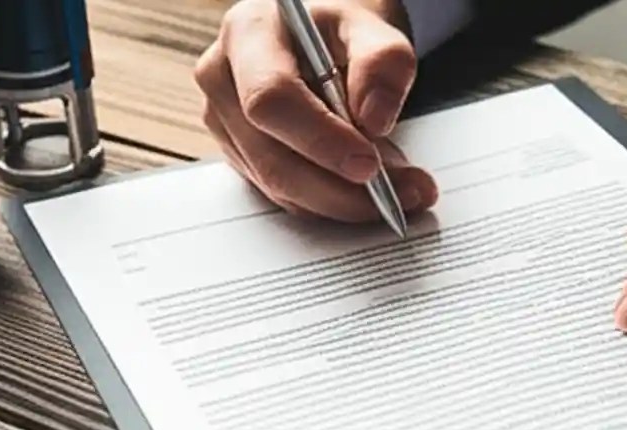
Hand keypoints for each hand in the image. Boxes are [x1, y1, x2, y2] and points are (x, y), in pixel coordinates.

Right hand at [194, 0, 438, 219]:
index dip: (321, 140)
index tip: (370, 165)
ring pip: (277, 187)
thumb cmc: (337, 32)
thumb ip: (383, 63)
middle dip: (340, 189)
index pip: (271, 100)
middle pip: (272, 158)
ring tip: (396, 192)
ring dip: (340, 201)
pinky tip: (363, 192)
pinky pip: (281, 195)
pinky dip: (327, 202)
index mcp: (248, 34)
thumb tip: (375, 120)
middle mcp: (224, 79)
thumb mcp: (371, 29)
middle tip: (402, 194)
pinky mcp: (238, 154)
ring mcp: (224, 122)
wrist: (319, 40)